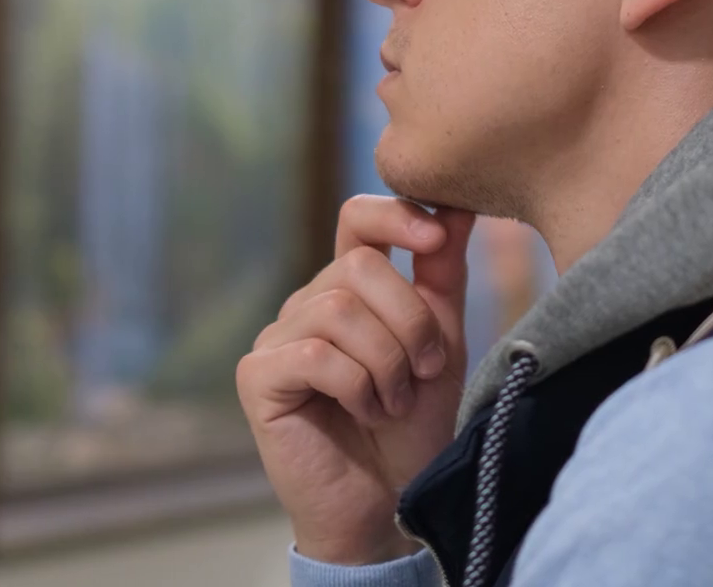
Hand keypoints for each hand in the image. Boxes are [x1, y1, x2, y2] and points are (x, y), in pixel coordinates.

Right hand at [237, 197, 474, 564]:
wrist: (389, 505)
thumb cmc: (413, 428)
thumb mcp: (440, 343)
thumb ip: (440, 275)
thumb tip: (455, 206)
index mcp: (348, 288)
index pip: (357, 219)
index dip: (395, 215)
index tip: (437, 236)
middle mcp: (307, 303)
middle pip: (358, 265)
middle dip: (409, 319)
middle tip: (424, 371)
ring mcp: (277, 338)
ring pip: (339, 310)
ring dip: (386, 361)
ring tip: (393, 402)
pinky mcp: (257, 376)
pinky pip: (314, 353)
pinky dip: (356, 385)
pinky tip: (365, 412)